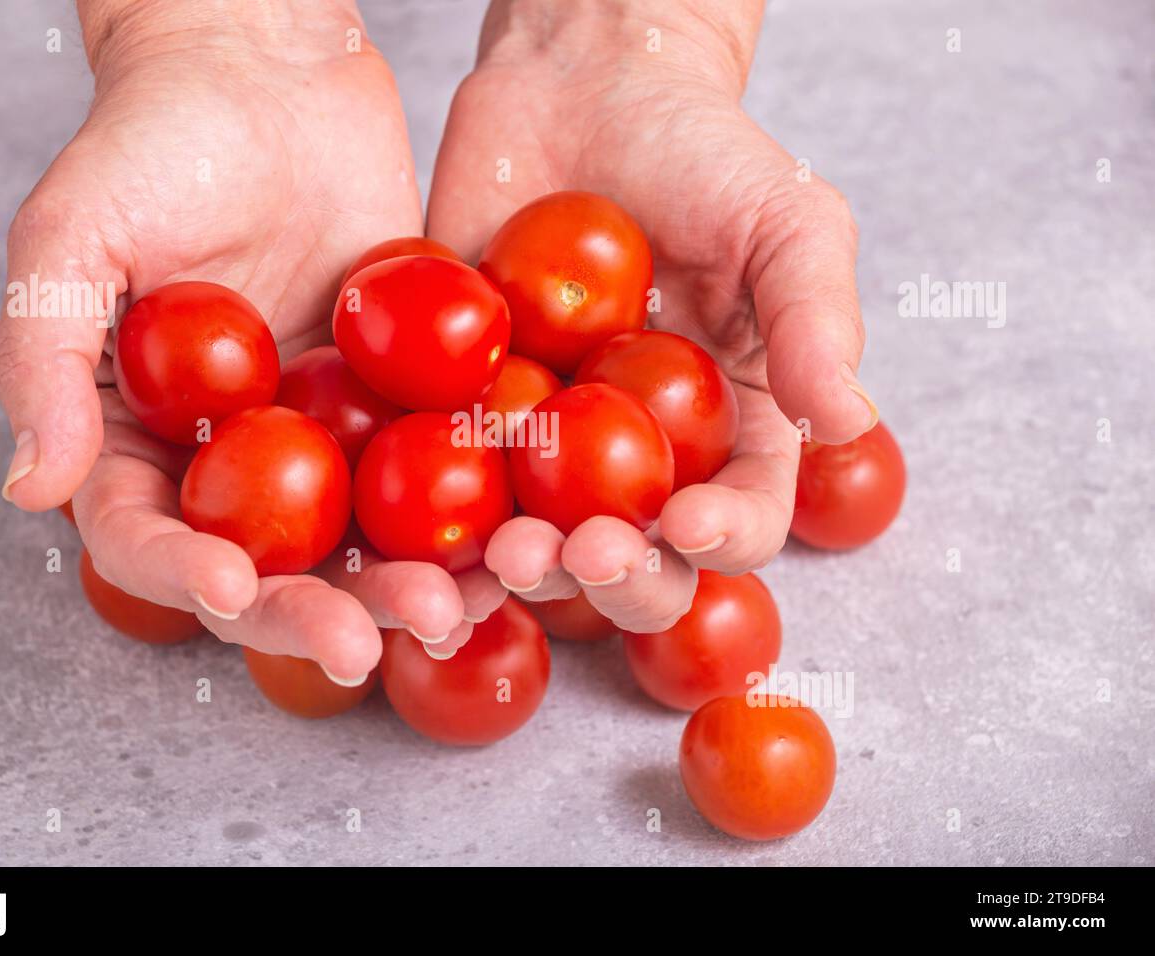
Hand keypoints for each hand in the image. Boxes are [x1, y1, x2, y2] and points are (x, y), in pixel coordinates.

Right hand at [0, 0, 493, 678]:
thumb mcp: (73, 240)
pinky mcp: (398, 402)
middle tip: (367, 642)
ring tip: (456, 611)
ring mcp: (319, 435)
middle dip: (314, 612)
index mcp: (139, 440)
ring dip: (406, 586)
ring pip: (361, 538)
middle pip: (267, 566)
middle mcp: (230, 457)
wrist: (267, 71)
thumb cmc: (150, 140)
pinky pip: (435, 467)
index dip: (185, 577)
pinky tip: (511, 543)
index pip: (149, 536)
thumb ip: (41, 360)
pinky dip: (472, 511)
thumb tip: (31, 488)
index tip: (233, 589)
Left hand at [427, 0, 876, 631]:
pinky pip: (451, 481)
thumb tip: (849, 424)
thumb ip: (816, 321)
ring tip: (508, 550)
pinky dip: (439, 526)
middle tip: (587, 551)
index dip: (724, 536)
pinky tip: (422, 541)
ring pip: (541, 541)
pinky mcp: (467, 414)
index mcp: (732, 432)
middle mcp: (642, 457)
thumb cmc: (704, 153)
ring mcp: (550, 443)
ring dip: (527, 566)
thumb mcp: (785, 223)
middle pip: (640, 558)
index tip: (689, 521)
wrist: (580, 87)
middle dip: (618, 575)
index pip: (743, 515)